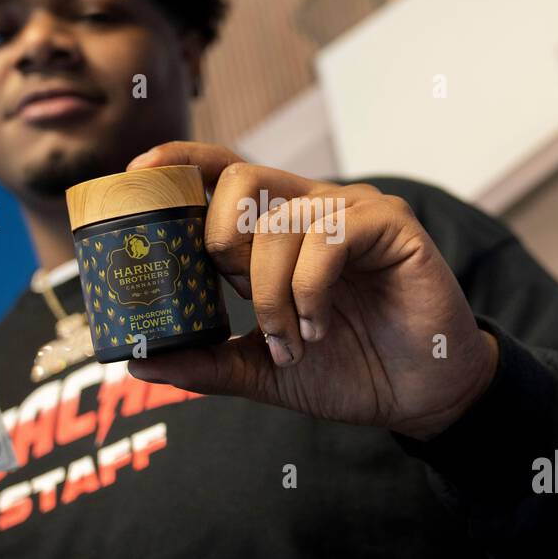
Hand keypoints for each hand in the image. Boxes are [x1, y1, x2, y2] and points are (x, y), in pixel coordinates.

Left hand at [123, 141, 499, 440]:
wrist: (420, 397)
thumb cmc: (349, 371)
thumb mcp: (262, 370)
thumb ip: (206, 361)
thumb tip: (136, 360)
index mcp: (283, 228)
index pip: (226, 173)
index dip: (182, 161)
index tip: (138, 172)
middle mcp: (315, 207)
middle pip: (241, 178)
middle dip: (222, 242)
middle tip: (239, 298)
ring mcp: (355, 211)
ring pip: (280, 220)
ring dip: (271, 293)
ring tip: (293, 340)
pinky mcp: (392, 224)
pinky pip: (328, 236)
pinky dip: (309, 290)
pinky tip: (319, 326)